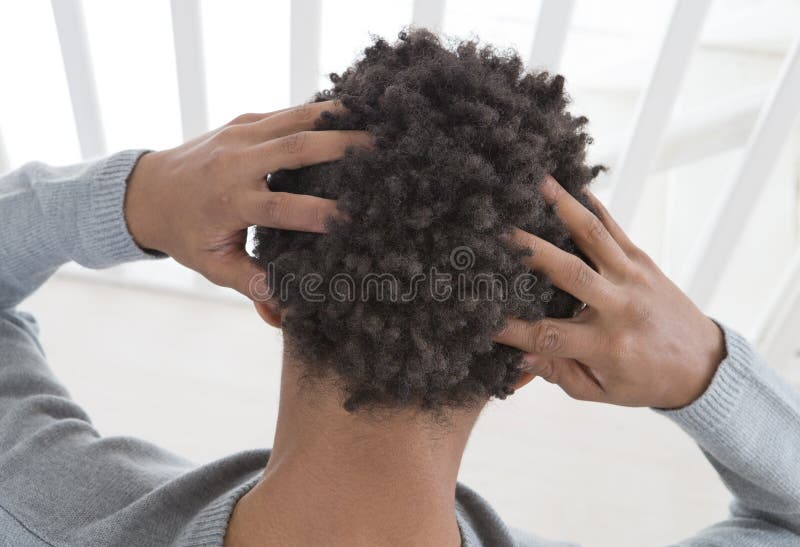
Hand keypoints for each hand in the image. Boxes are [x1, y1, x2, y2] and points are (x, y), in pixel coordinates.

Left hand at [124, 101, 370, 297]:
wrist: (146, 190)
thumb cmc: (185, 233)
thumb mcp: (214, 265)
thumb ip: (252, 284)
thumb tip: (286, 313)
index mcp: (229, 201)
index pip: (282, 207)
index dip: (320, 212)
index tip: (356, 217)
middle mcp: (235, 162)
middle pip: (295, 148)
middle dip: (342, 147)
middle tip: (382, 151)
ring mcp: (239, 135)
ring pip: (295, 119)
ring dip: (337, 118)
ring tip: (375, 120)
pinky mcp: (244, 121)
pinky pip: (287, 112)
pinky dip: (320, 112)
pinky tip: (349, 113)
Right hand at [493, 176, 725, 408]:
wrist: (702, 364)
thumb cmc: (644, 380)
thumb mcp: (599, 390)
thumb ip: (558, 373)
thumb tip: (517, 356)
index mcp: (607, 346)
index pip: (548, 335)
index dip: (510, 328)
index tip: (480, 316)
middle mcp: (621, 308)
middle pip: (568, 273)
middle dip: (529, 250)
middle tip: (496, 231)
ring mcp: (633, 278)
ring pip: (592, 237)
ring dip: (561, 206)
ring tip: (533, 182)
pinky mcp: (642, 260)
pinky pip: (613, 227)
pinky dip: (590, 205)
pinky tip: (568, 183)